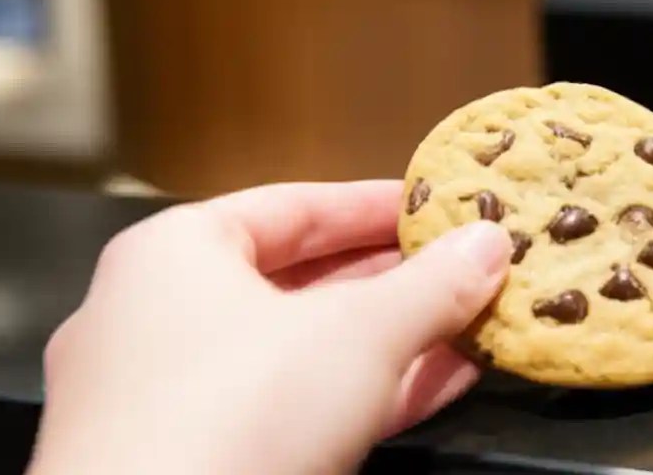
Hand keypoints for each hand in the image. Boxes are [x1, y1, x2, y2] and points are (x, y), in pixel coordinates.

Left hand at [28, 181, 510, 474]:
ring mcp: (180, 402)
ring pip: (307, 354)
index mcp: (173, 256)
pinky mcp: (208, 463)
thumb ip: (431, 286)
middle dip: (396, 279)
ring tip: (475, 321)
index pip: (292, 206)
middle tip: (467, 266)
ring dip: (397, 340)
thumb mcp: (358, 334)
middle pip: (302, 282)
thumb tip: (490, 244)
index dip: (375, 205)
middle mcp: (162, 322)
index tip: (439, 207)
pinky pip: (302, 412)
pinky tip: (446, 381)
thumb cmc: (232, 415)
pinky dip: (372, 394)